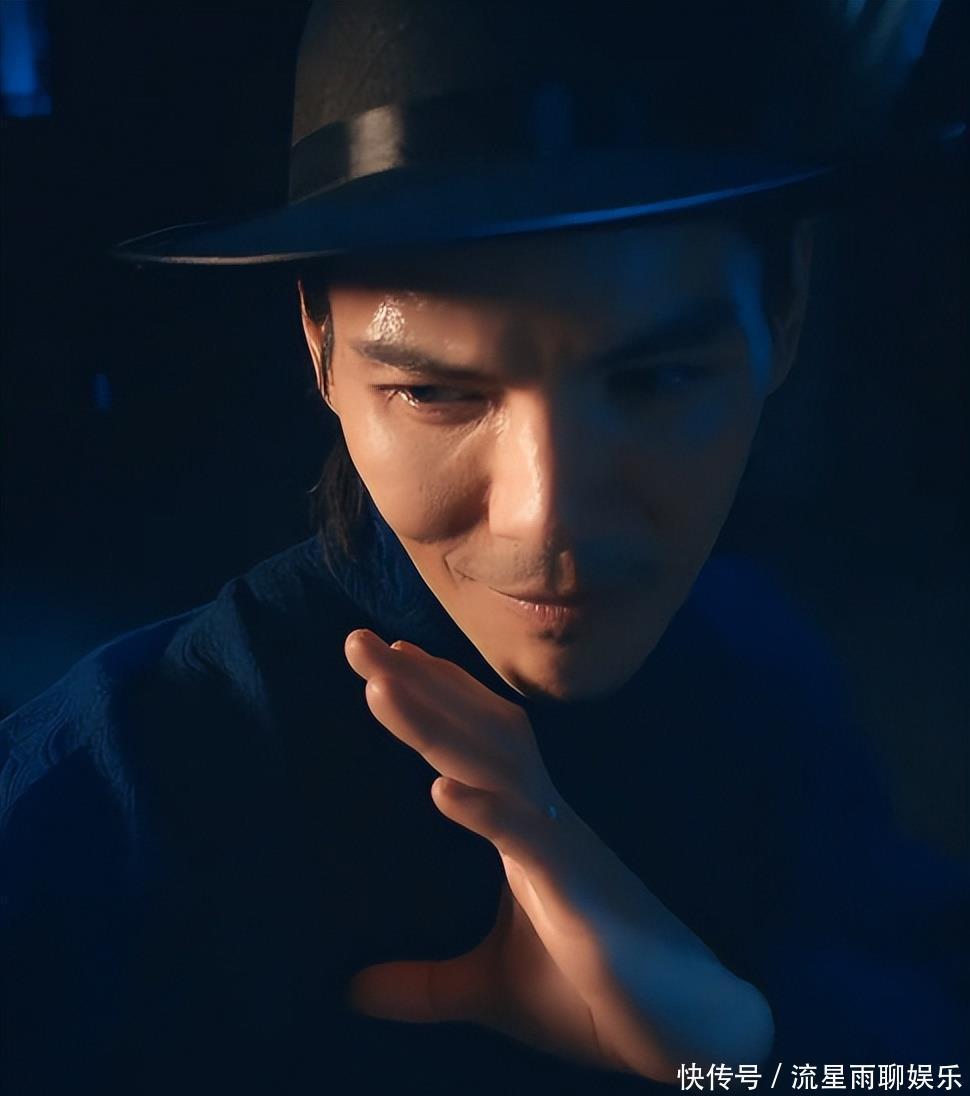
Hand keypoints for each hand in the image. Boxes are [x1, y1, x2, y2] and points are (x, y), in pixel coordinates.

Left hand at [343, 629, 773, 1080]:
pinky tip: (440, 791)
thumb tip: (352, 993)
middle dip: (417, 684)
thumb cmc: (595, 996)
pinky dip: (487, 810)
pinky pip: (530, 839)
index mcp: (526, 829)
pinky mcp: (580, 890)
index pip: (474, 744)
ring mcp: (562, 847)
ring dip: (436, 722)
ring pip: (495, 766)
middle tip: (357, 641)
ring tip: (381, 685)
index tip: (385, 660)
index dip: (433, 697)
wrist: (685, 1033)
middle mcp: (543, 819)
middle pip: (475, 733)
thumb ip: (424, 984)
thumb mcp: (489, 990)